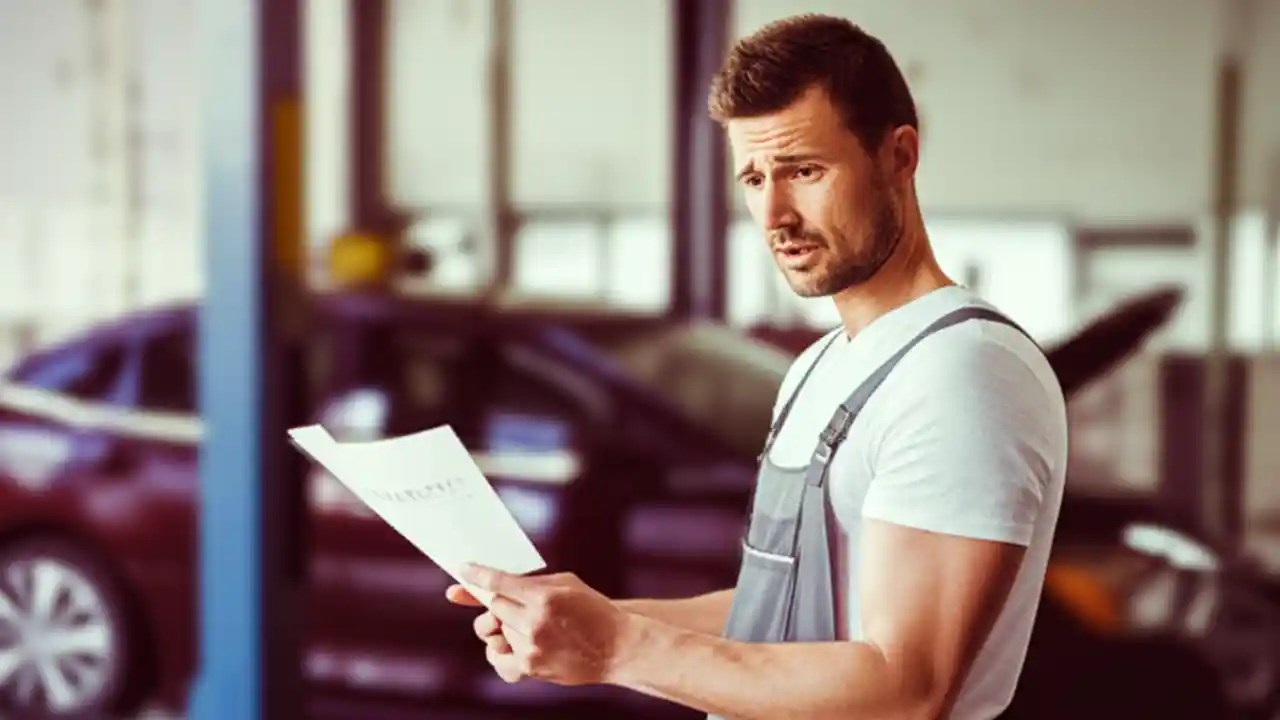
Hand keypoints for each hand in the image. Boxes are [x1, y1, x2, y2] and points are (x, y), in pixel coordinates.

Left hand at [458, 564, 637, 686]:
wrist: (616, 646)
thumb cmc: (592, 609)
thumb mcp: (565, 584)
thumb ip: (529, 582)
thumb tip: (493, 582)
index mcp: (545, 597)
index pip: (498, 583)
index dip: (476, 575)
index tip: (463, 569)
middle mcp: (535, 623)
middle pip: (494, 607)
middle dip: (500, 603)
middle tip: (517, 604)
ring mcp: (531, 648)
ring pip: (496, 631)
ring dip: (506, 627)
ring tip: (528, 626)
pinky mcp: (531, 668)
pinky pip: (497, 659)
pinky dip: (501, 651)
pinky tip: (513, 645)